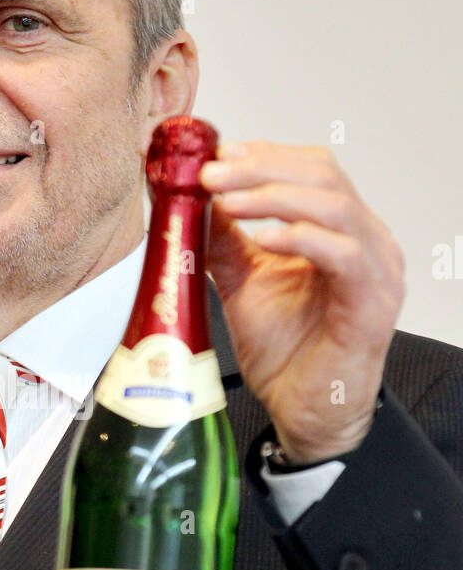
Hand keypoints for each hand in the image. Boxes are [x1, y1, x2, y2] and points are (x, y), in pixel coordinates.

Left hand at [199, 141, 405, 461]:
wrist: (306, 414)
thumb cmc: (289, 355)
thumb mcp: (244, 283)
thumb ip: (226, 240)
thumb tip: (193, 198)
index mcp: (343, 229)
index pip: (311, 168)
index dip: (263, 155)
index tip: (214, 156)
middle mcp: (367, 242)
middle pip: (323, 175)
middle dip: (260, 168)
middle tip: (211, 174)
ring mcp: (376, 270)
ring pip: (333, 205)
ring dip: (272, 196)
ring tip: (226, 200)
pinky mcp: (371, 303)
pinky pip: (342, 254)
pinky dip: (298, 237)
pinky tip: (261, 238)